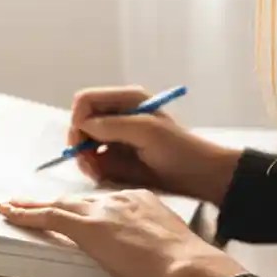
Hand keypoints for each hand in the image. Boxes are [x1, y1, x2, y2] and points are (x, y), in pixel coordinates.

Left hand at [0, 190, 245, 276]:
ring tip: (10, 206)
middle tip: (29, 202)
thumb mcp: (170, 244)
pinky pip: (49, 217)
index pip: (103, 202)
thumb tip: (150, 259)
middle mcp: (120, 200)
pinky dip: (26, 215)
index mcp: (141, 200)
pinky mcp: (88, 227)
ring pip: (58, 205)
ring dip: (31, 207)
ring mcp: (102, 212)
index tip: (76, 211)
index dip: (84, 208)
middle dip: (53, 203)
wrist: (189, 268)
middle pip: (77, 200)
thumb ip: (152, 244)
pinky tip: (9, 214)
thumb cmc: (188, 267)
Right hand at [68, 86, 241, 204]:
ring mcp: (114, 137)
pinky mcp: (115, 157)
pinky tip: (103, 176)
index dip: (79, 118)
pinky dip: (92, 169)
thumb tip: (83, 125)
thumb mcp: (147, 131)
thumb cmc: (178, 149)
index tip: (83, 141)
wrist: (198, 176)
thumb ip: (112, 125)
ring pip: (82, 144)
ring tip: (97, 173)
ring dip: (84, 159)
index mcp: (125, 100)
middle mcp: (116, 115)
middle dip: (79, 142)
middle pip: (79, 122)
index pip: (85, 100)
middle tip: (88, 163)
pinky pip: (91, 161)